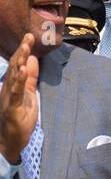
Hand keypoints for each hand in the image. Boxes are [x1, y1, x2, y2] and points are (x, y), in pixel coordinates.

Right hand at [0, 34, 38, 164]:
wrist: (10, 141)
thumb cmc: (18, 117)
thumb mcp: (28, 94)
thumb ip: (31, 78)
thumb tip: (34, 60)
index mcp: (13, 85)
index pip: (18, 64)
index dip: (23, 50)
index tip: (30, 36)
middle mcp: (8, 88)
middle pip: (15, 66)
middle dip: (22, 51)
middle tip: (28, 36)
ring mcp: (9, 97)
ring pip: (14, 76)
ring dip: (19, 62)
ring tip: (25, 48)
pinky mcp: (12, 108)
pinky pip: (16, 92)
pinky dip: (19, 81)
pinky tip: (23, 71)